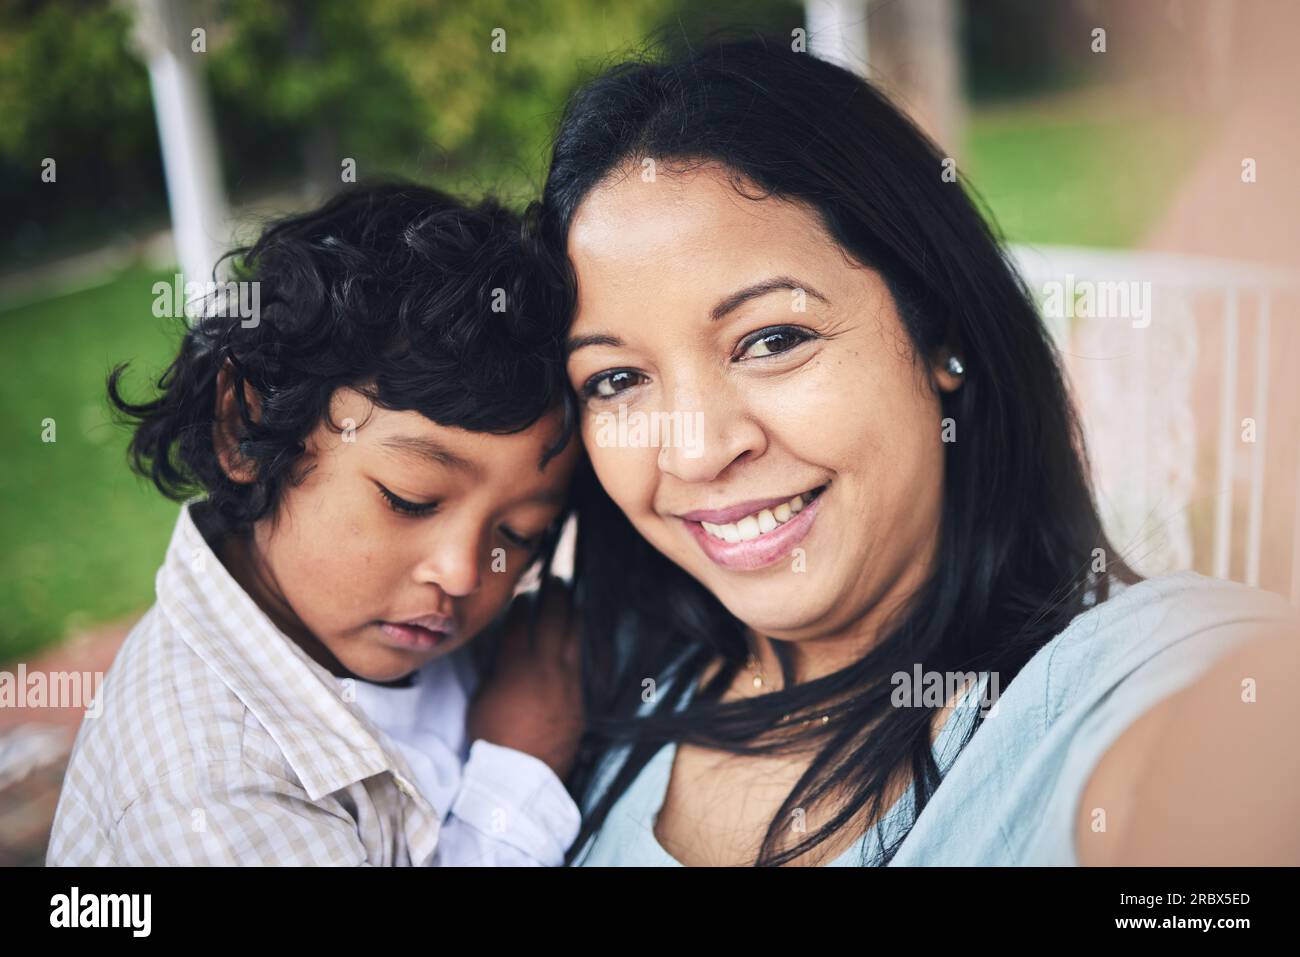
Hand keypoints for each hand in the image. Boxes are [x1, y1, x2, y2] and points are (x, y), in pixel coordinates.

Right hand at [466, 581, 583, 779]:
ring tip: (572, 597)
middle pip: (552, 619)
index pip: (519, 621)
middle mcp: (544, 668)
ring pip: (574, 636)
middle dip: (554, 595)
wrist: (521, 776)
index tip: (523, 592)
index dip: (522, 603)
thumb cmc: (492, 739)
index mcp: (514, 666)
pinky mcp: (579, 696)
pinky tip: (580, 632)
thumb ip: (497, 669)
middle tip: (556, 580)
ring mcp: (566, 681)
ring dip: (572, 613)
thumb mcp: (483, 698)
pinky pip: (583, 660)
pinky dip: (580, 641)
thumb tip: (505, 650)